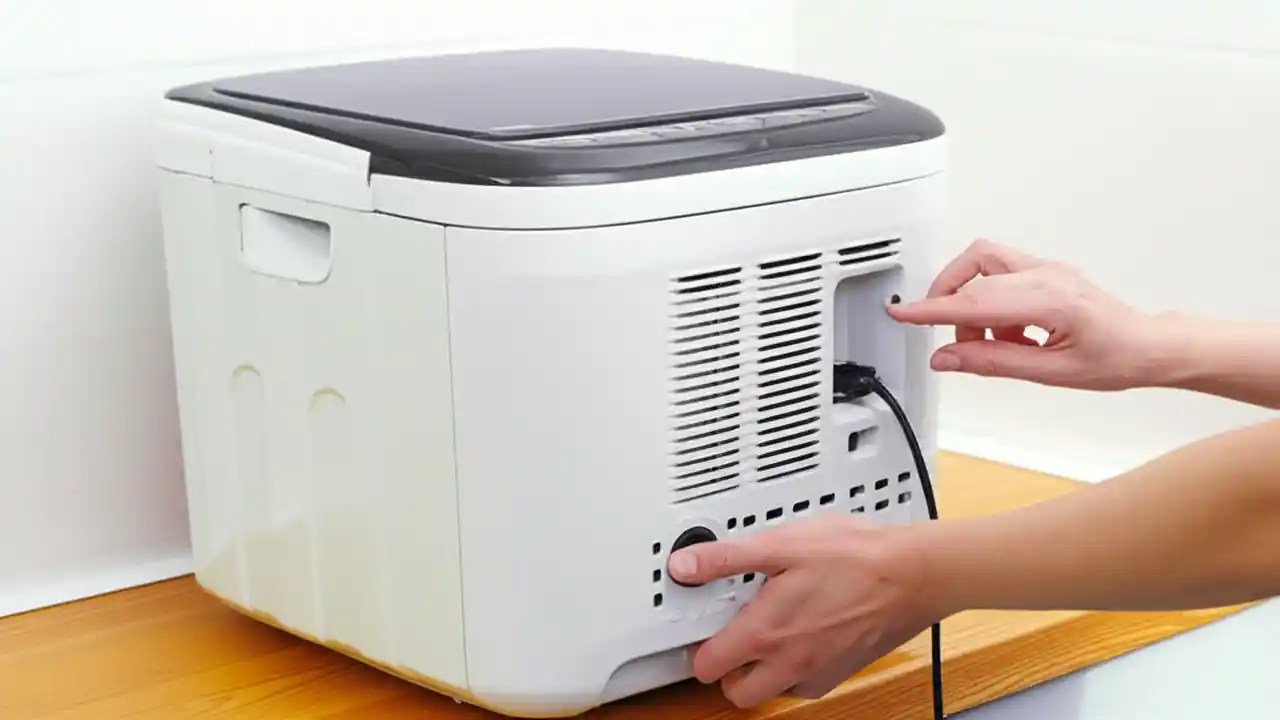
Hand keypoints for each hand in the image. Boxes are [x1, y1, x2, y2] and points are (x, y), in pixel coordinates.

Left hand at [666, 516, 936, 707]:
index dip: (696, 647)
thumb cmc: (854, 557)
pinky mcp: (841, 672)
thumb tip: (685, 567)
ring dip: (760, 672)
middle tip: (730, 635)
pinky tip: (800, 635)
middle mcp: (789, 663)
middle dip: (726, 670)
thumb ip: (726, 558)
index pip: (707, 667)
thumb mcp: (781, 544)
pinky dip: (793, 670)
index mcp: (765, 633)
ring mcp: (817, 672)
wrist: (912, 574)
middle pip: (735, 692)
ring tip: (767, 631)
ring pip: (770, 692)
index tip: (701, 627)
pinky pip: (803, 686)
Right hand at [888, 239, 1165, 389]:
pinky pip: (1000, 274)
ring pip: (983, 263)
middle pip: (973, 269)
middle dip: (951, 304)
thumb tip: (947, 358)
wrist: (1147, 346)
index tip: (903, 312)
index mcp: (1050, 300)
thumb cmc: (1114, 359)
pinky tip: (1008, 333)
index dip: (932, 308)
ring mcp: (1047, 268)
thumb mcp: (1050, 373)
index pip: (975, 301)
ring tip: (989, 341)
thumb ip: (992, 363)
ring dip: (971, 300)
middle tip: (952, 339)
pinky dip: (990, 302)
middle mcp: (1047, 274)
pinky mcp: (1045, 271)